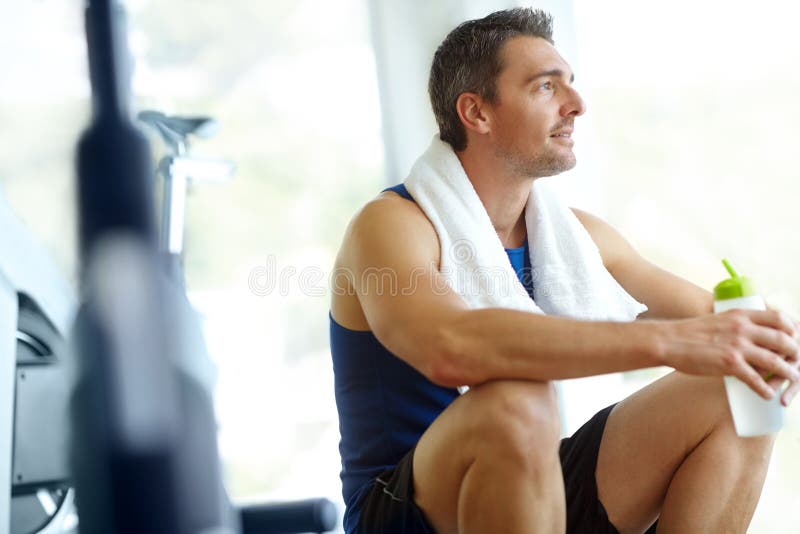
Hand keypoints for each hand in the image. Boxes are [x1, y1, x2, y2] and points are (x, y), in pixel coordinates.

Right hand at [661, 309, 799, 400]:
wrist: (669, 341)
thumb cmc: (691, 333)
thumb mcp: (719, 319)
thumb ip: (738, 324)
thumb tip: (753, 334)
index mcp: (741, 315)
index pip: (779, 318)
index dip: (792, 329)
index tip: (795, 338)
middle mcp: (742, 328)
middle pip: (783, 340)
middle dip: (795, 352)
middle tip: (798, 360)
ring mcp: (737, 346)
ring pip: (775, 361)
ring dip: (788, 373)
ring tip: (793, 378)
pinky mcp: (729, 364)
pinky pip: (756, 379)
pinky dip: (766, 389)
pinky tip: (768, 394)